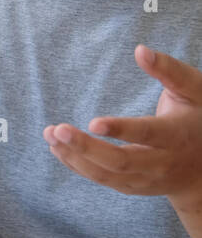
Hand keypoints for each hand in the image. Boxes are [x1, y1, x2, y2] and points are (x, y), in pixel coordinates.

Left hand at [44, 45, 201, 217]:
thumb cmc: (200, 118)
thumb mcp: (195, 92)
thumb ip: (169, 71)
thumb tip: (140, 50)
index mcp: (177, 136)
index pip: (147, 135)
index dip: (121, 130)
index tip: (93, 122)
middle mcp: (161, 163)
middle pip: (120, 161)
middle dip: (85, 147)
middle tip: (56, 129)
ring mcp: (146, 179)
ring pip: (106, 174)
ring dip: (74, 157)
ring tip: (49, 135)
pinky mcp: (133, 186)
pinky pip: (102, 179)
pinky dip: (77, 165)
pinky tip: (57, 148)